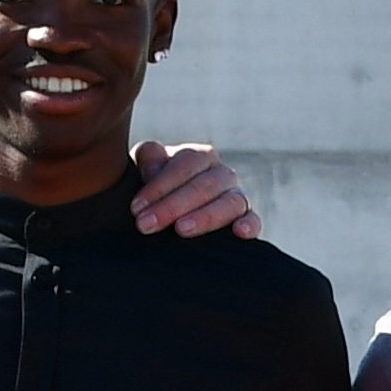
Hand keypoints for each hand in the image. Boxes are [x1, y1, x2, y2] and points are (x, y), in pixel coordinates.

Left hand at [129, 140, 259, 240]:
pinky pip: (254, 220)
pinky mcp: (247, 219)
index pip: (183, 165)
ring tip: (181, 230)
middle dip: (172, 206)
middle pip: (204, 185)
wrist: (173, 214)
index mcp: (199, 157)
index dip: (159, 186)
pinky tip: (240, 233)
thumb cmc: (158, 190)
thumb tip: (153, 160)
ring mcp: (237, 196)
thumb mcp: (147, 169)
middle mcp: (221, 174)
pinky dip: (249, 225)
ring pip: (229, 201)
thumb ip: (149, 158)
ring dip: (205, 216)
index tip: (136, 208)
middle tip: (146, 225)